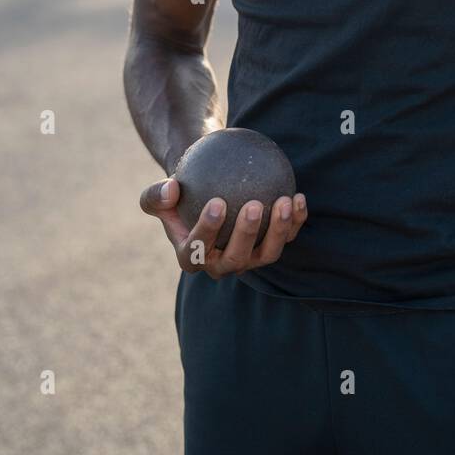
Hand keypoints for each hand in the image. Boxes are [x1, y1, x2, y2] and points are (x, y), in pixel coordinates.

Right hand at [140, 176, 307, 277]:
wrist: (204, 191)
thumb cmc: (180, 192)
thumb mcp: (158, 193)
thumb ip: (155, 195)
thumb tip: (170, 190)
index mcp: (192, 257)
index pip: (197, 250)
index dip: (207, 231)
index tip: (217, 202)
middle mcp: (222, 264)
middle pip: (236, 258)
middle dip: (247, 235)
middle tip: (254, 205)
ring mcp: (249, 258)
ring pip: (267, 253)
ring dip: (278, 230)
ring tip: (284, 201)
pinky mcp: (270, 246)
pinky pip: (286, 236)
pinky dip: (295, 220)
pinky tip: (298, 196)